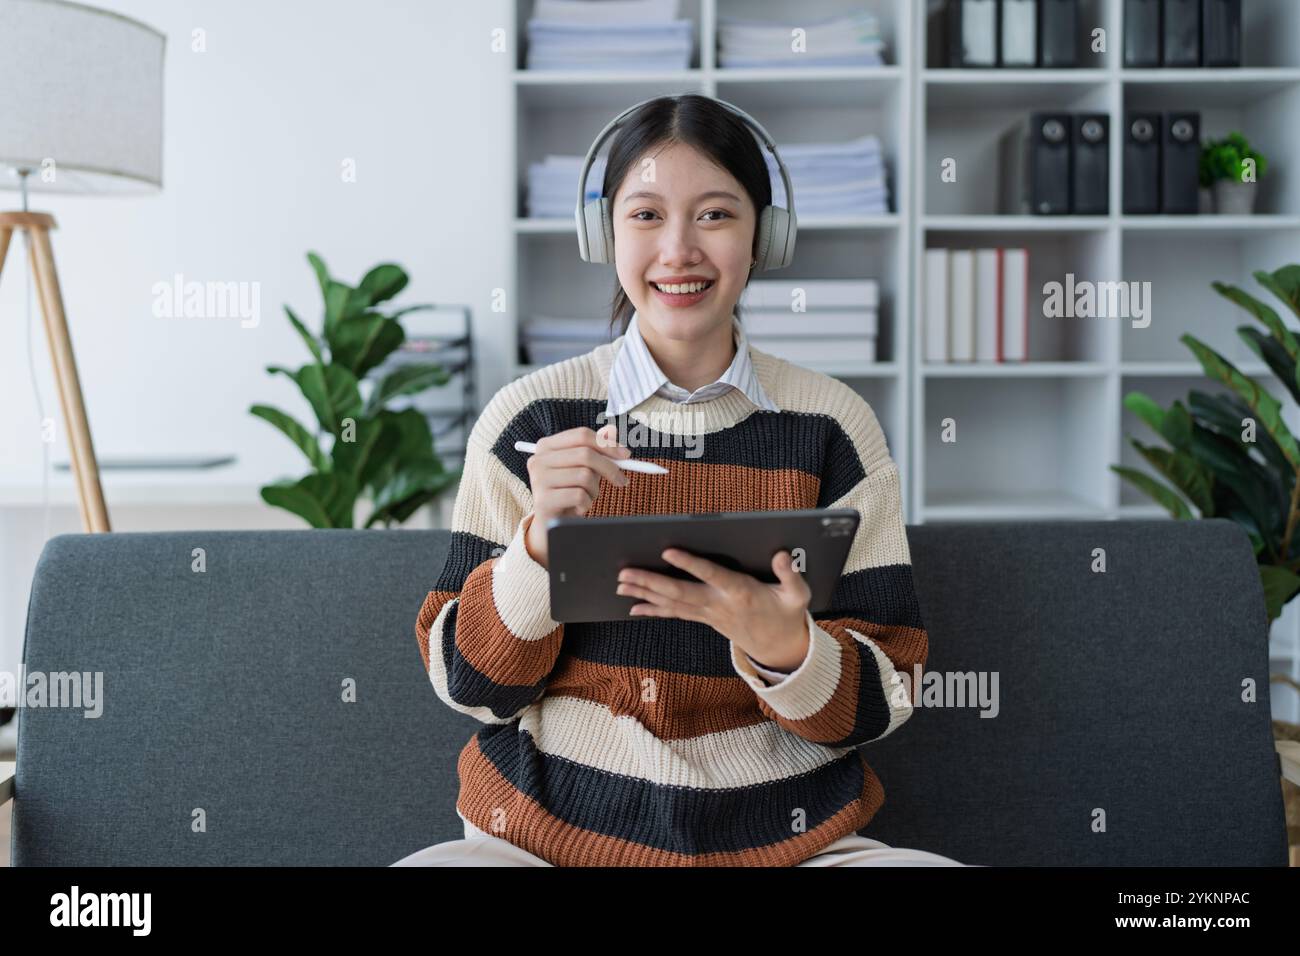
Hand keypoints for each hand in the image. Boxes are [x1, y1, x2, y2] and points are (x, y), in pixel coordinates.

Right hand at [524, 423, 631, 567]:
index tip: (626, 456)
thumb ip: (596, 450)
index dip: (607, 444)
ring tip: (587, 497)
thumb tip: (613, 435)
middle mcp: (539, 459)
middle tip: (622, 481)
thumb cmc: (569, 491)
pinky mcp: (543, 500)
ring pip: (584, 476)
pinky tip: (578, 507)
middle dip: (610, 468)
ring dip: (594, 490)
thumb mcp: (583, 468)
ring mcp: (538, 480)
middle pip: (585, 454)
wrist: (552, 524)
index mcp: (546, 446)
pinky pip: (580, 496)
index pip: (581, 435)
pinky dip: (587, 504)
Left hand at [615, 548, 811, 670]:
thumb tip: (780, 554)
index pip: (711, 575)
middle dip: (650, 582)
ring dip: (644, 594)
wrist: (780, 647)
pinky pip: (674, 615)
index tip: (668, 550)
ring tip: (619, 584)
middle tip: (625, 572)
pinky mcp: (704, 619)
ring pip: (671, 604)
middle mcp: (719, 605)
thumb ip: (790, 574)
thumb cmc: (787, 613)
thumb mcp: (797, 595)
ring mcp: (709, 615)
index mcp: (741, 593)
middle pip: (680, 593)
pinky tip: (632, 607)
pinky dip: (653, 610)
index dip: (690, 564)